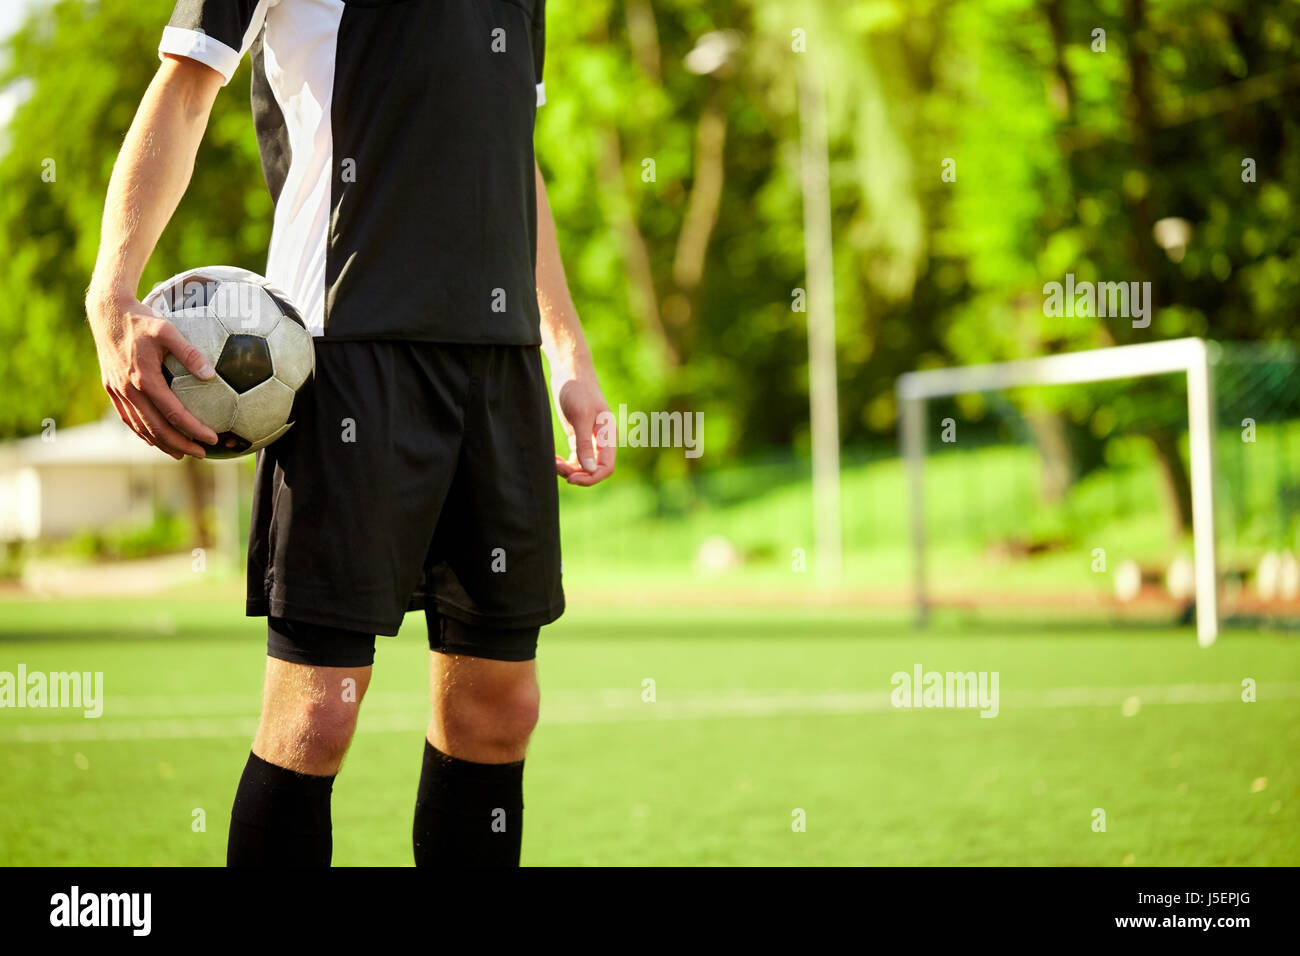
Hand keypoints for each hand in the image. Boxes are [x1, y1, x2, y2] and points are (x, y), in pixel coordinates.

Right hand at [86, 288, 219, 458]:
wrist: (107, 311)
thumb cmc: (141, 319)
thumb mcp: (168, 329)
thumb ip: (190, 353)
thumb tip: (211, 374)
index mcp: (144, 379)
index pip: (174, 414)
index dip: (193, 429)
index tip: (212, 439)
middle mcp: (128, 390)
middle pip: (156, 428)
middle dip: (180, 444)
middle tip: (202, 454)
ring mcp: (116, 391)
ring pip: (140, 427)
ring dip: (161, 443)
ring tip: (180, 453)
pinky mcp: (110, 388)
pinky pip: (126, 417)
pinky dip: (141, 431)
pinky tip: (152, 438)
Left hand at [551, 358, 615, 485]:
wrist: (569, 370)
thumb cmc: (578, 389)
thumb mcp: (581, 416)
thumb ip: (585, 444)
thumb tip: (589, 469)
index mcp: (608, 436)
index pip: (606, 467)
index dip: (591, 478)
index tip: (571, 478)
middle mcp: (601, 440)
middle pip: (593, 469)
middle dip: (576, 473)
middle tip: (556, 466)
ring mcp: (589, 439)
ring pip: (582, 466)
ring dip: (568, 469)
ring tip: (553, 461)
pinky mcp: (577, 435)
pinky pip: (574, 458)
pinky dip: (564, 462)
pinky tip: (553, 458)